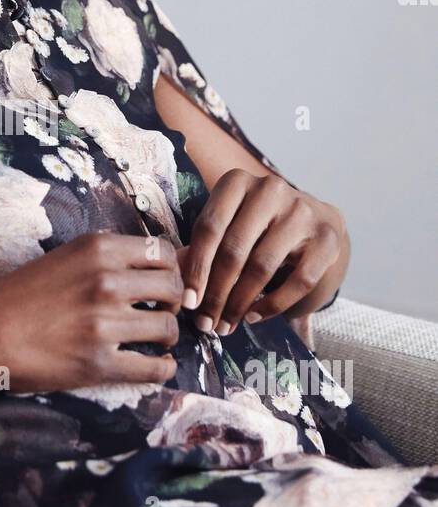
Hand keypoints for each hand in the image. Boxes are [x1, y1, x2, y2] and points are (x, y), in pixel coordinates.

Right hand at [0, 231, 183, 393]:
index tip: (161, 285)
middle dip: (174, 303)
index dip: (170, 270)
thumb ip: (111, 258)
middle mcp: (105, 281)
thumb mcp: (67, 259)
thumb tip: (165, 261)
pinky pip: (153, 368)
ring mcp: (103, 323)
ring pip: (168, 329)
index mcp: (98, 249)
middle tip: (160, 312)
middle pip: (174, 289)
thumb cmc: (20, 295)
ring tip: (154, 340)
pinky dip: (161, 369)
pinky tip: (152, 365)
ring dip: (167, 336)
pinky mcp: (98, 363)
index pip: (164, 252)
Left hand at [176, 170, 343, 334]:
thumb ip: (204, 248)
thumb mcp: (229, 227)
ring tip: (226, 324)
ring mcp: (302, 212)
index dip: (196, 268)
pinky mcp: (327, 239)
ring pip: (262, 266)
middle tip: (205, 322)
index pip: (209, 227)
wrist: (315, 224)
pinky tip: (254, 316)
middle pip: (234, 249)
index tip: (187, 301)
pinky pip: (297, 281)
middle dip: (216, 293)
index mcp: (238, 182)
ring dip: (239, 303)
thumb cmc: (258, 228)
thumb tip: (178, 281)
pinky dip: (272, 304)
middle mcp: (271, 189)